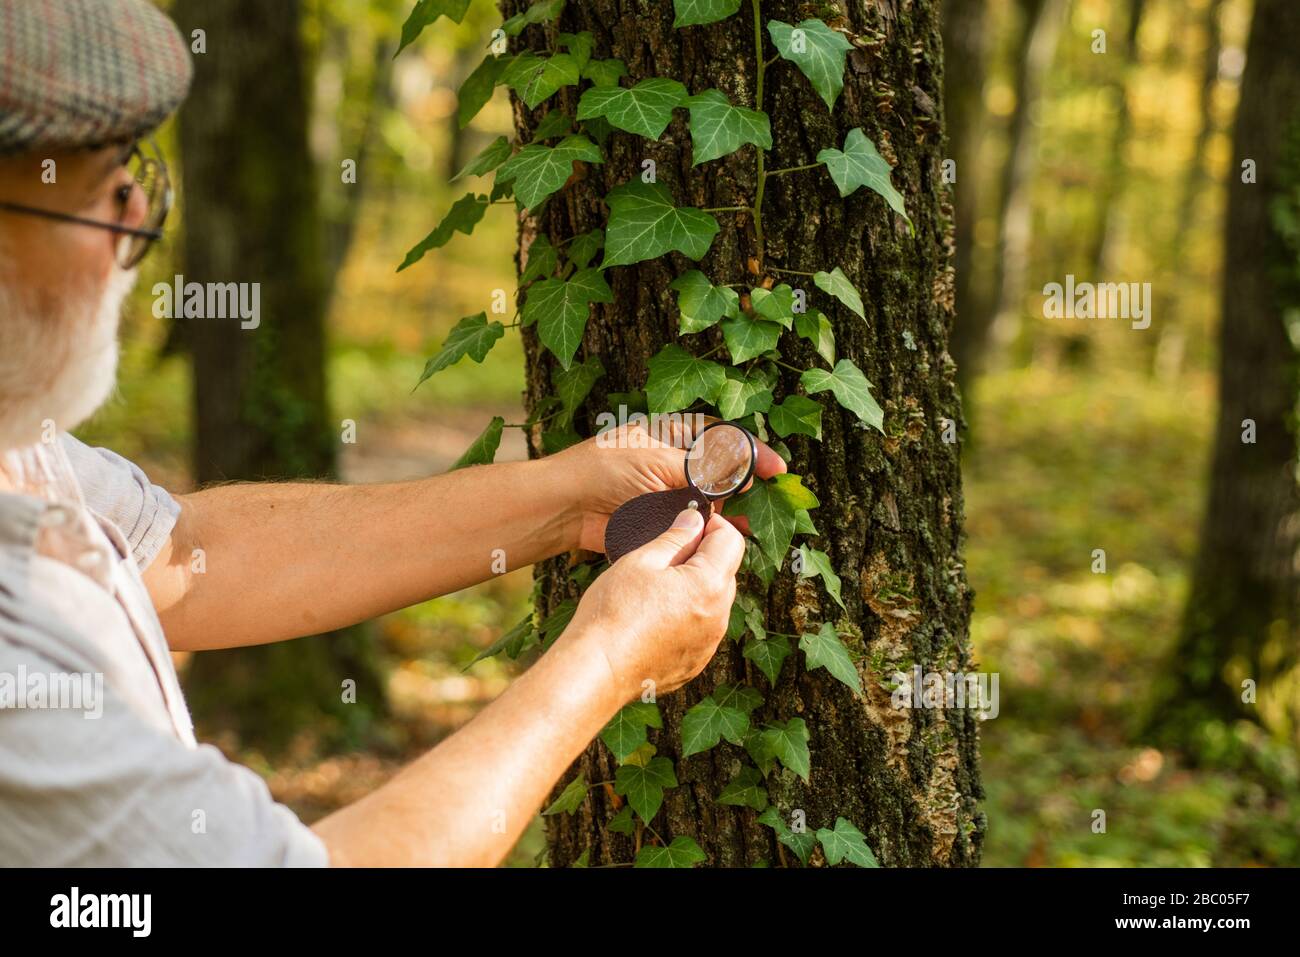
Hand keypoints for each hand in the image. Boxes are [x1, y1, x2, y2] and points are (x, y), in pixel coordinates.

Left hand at [553, 414, 787, 551]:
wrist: (565, 506)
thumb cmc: (602, 469)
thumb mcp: (656, 460)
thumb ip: (700, 469)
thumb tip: (739, 475)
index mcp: (671, 436)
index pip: (722, 438)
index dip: (751, 452)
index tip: (776, 469)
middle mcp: (674, 463)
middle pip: (722, 472)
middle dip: (747, 486)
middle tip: (772, 499)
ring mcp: (668, 493)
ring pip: (712, 503)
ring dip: (734, 513)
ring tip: (754, 524)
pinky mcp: (660, 521)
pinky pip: (694, 526)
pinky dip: (712, 532)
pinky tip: (729, 538)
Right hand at [560, 506, 744, 696]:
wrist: (597, 670)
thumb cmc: (614, 612)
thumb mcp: (642, 561)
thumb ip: (675, 537)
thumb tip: (694, 520)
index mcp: (709, 584)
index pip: (731, 540)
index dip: (712, 525)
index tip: (689, 524)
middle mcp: (719, 616)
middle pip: (725, 571)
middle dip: (703, 557)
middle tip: (664, 557)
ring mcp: (709, 643)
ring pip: (713, 601)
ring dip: (695, 588)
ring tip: (654, 591)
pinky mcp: (697, 662)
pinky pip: (702, 629)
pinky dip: (687, 617)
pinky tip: (654, 619)